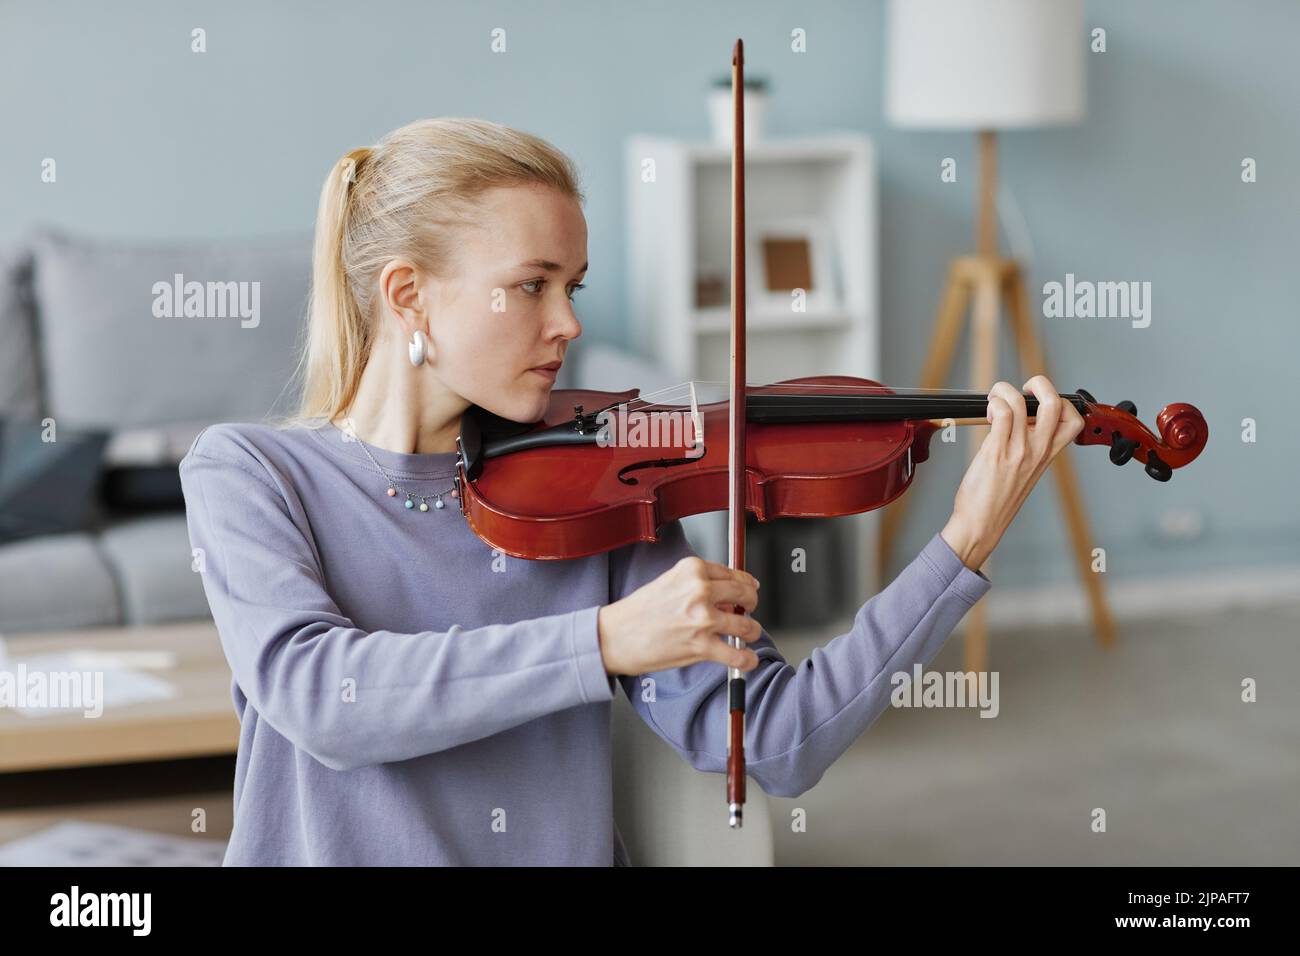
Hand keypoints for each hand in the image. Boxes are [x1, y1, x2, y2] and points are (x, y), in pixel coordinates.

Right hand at [597, 556, 762, 675]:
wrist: (614, 636)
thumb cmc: (637, 612)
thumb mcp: (669, 583)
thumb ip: (698, 585)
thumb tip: (727, 597)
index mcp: (691, 569)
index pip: (733, 574)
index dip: (745, 585)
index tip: (749, 590)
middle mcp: (700, 590)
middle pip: (746, 595)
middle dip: (751, 605)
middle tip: (748, 612)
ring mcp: (702, 618)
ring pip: (747, 625)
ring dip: (751, 633)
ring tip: (747, 636)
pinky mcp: (701, 646)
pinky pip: (738, 655)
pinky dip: (747, 660)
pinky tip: (747, 660)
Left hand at [941, 375, 1085, 570]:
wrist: (982, 524)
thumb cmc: (997, 499)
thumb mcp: (1024, 470)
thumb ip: (1028, 445)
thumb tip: (1017, 419)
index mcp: (1048, 454)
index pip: (1075, 420)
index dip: (1062, 401)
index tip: (1038, 402)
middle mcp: (1038, 450)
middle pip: (1057, 403)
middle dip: (1040, 383)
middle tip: (1022, 391)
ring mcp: (1019, 450)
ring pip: (1022, 403)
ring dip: (1004, 391)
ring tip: (995, 402)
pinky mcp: (997, 452)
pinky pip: (1002, 414)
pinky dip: (994, 405)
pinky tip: (988, 415)